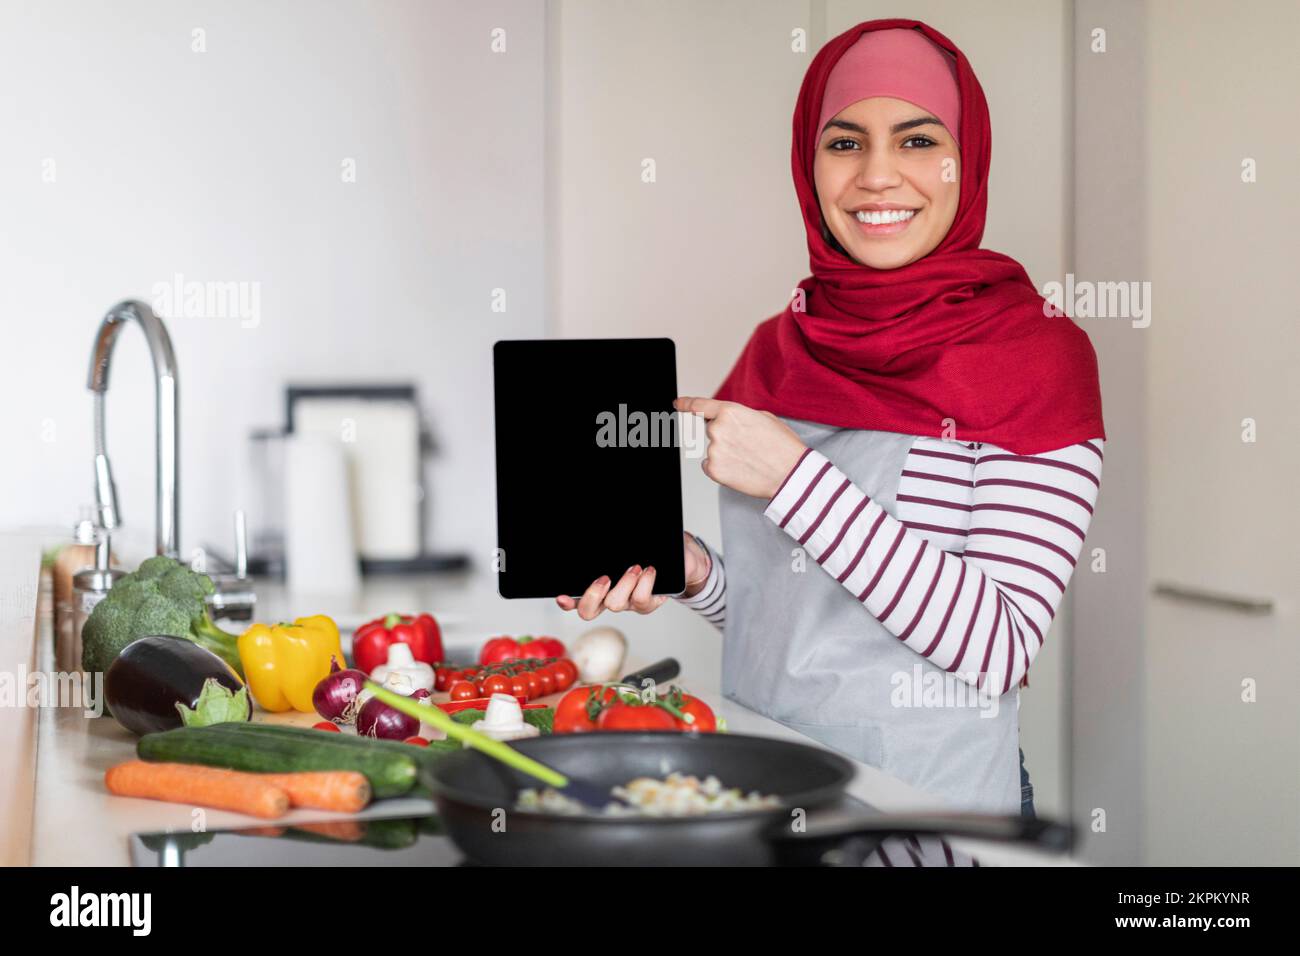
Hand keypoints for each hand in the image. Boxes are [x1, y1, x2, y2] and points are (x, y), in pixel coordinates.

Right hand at [555, 533, 709, 618]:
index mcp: (599, 586)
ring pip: (616, 604)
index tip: (562, 596)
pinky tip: (650, 571)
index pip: (576, 598)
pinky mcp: (648, 603)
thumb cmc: (650, 549)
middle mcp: (610, 597)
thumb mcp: (627, 545)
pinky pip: (642, 601)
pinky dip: (645, 584)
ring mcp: (628, 602)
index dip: (567, 601)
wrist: (682, 559)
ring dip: (624, 584)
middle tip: (604, 579)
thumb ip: (615, 543)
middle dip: (592, 595)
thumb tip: (605, 533)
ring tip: (635, 567)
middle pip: (589, 610)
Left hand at [674, 397, 805, 499]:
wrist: (791, 474)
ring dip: (727, 454)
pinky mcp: (713, 470)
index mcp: (730, 412)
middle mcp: (717, 429)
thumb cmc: (783, 446)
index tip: (677, 403)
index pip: (699, 405)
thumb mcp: (765, 418)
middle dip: (726, 436)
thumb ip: (740, 415)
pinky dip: (723, 468)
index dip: (686, 404)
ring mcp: (714, 450)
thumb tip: (730, 421)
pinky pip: (711, 466)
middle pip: (712, 430)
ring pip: (714, 450)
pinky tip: (741, 469)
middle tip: (748, 446)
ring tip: (750, 459)